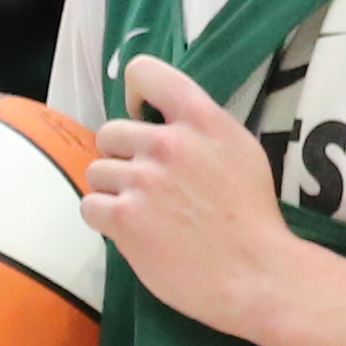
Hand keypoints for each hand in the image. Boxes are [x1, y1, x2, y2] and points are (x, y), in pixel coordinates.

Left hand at [81, 60, 310, 341]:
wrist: (255, 272)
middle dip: (122, 158)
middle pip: (110, 133)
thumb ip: (199, 131)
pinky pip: (89, 205)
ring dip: (112, 192)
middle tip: (147, 186)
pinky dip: (103, 219)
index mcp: (204, 120)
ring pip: (96, 172)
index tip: (139, 117)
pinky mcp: (125, 216)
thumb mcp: (239, 152)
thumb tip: (158, 120)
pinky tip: (131, 231)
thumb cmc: (250, 217)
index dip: (132, 93)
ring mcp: (145, 180)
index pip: (146, 73)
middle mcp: (171, 143)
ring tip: (145, 214)